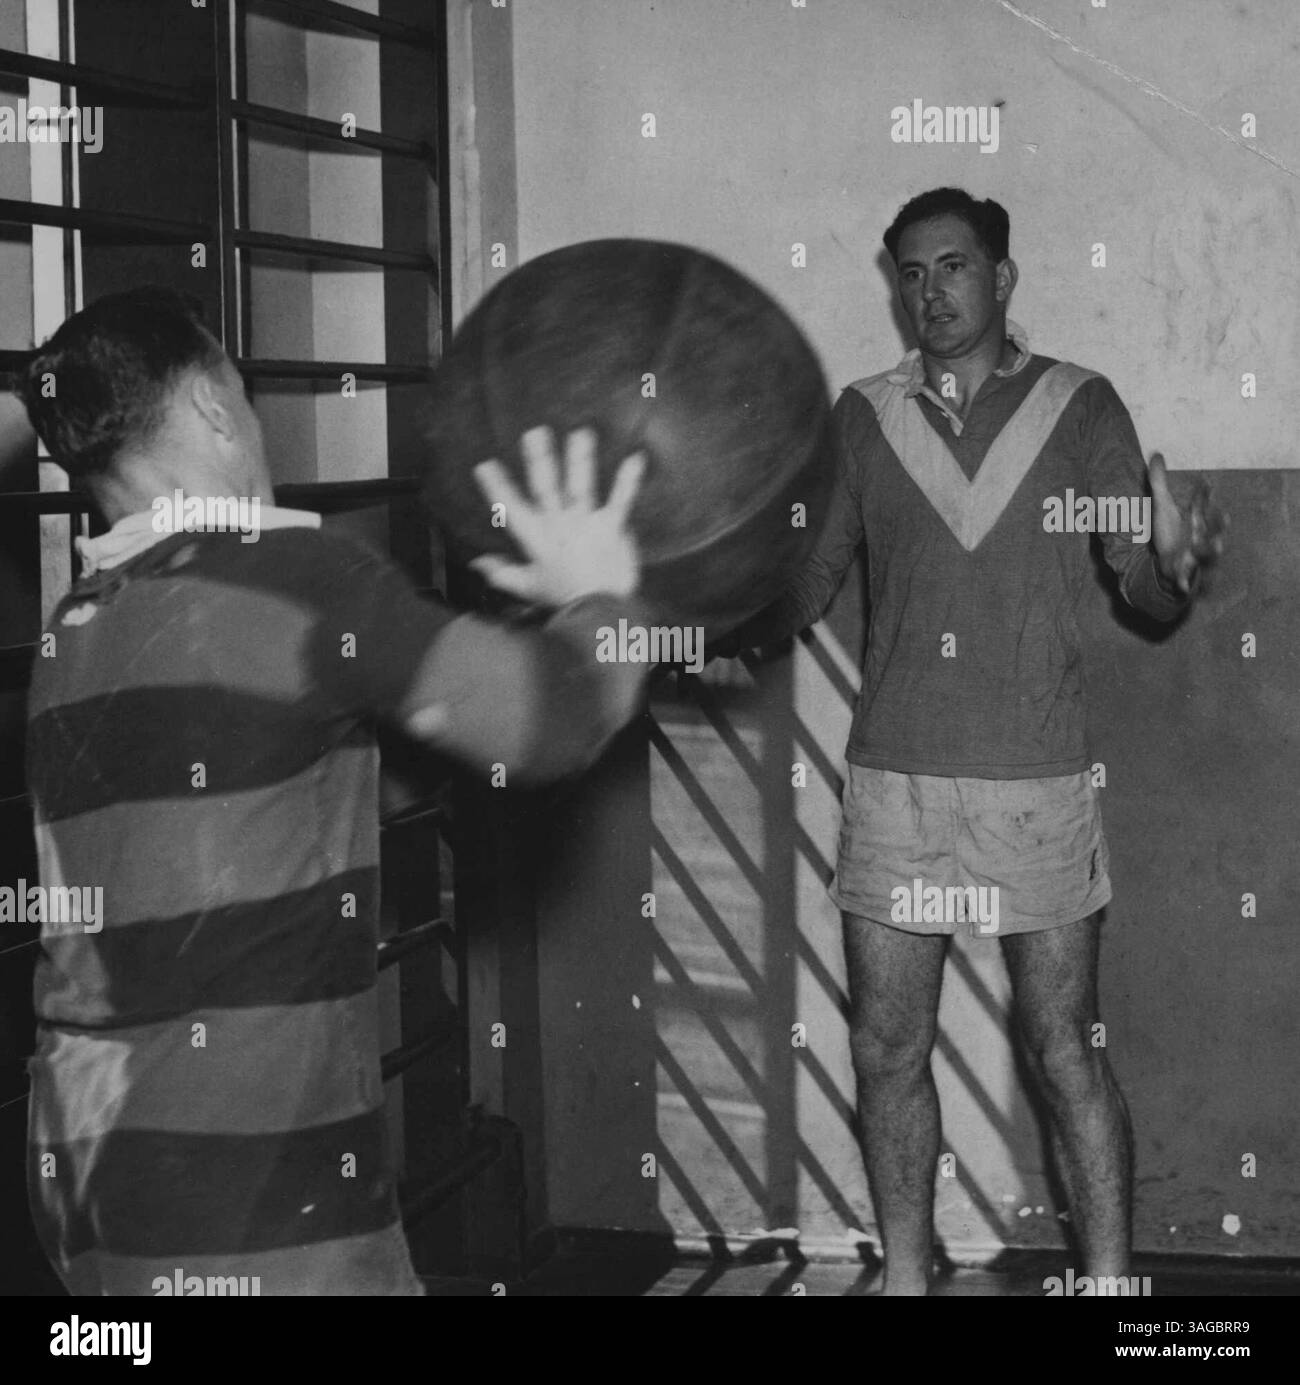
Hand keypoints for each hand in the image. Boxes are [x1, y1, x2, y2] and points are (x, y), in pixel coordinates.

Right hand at [468, 426, 644, 606]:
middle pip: (546, 489)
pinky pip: (621, 501)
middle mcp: (559, 526)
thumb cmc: (562, 597)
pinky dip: (629, 481)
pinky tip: (637, 458)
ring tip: (582, 433)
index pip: (512, 509)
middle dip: (540, 460)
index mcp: (536, 538)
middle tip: (535, 432)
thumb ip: (502, 573)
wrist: (598, 612)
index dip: (497, 488)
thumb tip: (477, 563)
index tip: (485, 464)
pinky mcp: (612, 528)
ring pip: (580, 487)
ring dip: (581, 460)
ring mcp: (586, 525)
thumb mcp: (527, 587)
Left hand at [1148, 453, 1226, 594]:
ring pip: (1207, 553)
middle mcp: (1198, 535)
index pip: (1201, 504)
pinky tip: (1182, 587)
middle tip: (1225, 515)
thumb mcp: (1162, 506)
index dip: (1204, 494)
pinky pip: (1186, 579)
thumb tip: (1156, 453)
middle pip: (1213, 528)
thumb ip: (1159, 481)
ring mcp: (1193, 554)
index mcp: (1194, 518)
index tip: (1206, 482)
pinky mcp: (1183, 571)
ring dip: (1211, 550)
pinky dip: (1185, 583)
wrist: (1168, 563)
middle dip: (1219, 523)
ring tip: (1219, 546)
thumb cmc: (1170, 532)